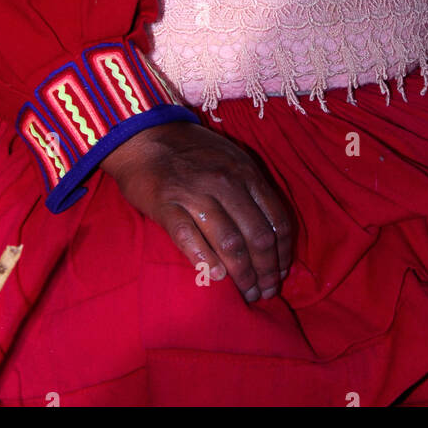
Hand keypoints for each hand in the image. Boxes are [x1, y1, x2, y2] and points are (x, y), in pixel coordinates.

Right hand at [101, 120, 294, 302]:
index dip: (282, 253)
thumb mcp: (231, 159)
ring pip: (229, 242)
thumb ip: (251, 191)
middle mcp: (226, 183)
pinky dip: (206, 260)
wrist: (145, 135)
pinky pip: (190, 238)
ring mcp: (195, 193)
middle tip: (265, 292)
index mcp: (246, 173)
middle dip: (265, 271)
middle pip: (257, 237)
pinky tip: (215, 277)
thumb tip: (271, 235)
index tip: (281, 272)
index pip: (276, 220)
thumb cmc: (192, 152)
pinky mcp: (166, 204)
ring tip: (245, 292)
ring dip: (242, 275)